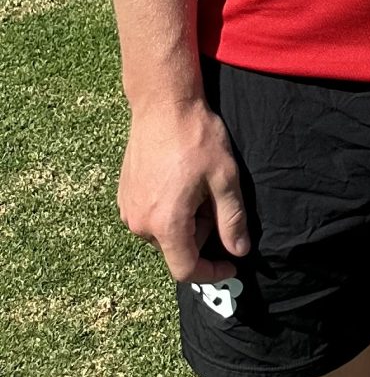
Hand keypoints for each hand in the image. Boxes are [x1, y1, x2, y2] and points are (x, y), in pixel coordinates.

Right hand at [118, 101, 250, 281]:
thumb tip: (239, 251)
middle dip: (201, 234)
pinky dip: (168, 209)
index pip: (186, 270)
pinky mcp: (123, 196)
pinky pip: (149, 216)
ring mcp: (128, 210)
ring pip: (162, 232)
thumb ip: (231, 219)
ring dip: (184, 221)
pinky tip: (180, 180)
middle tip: (215, 199)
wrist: (162, 104)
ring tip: (197, 185)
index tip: (231, 263)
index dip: (211, 272)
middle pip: (175, 248)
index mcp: (166, 224)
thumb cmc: (195, 138)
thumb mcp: (224, 177)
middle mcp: (140, 224)